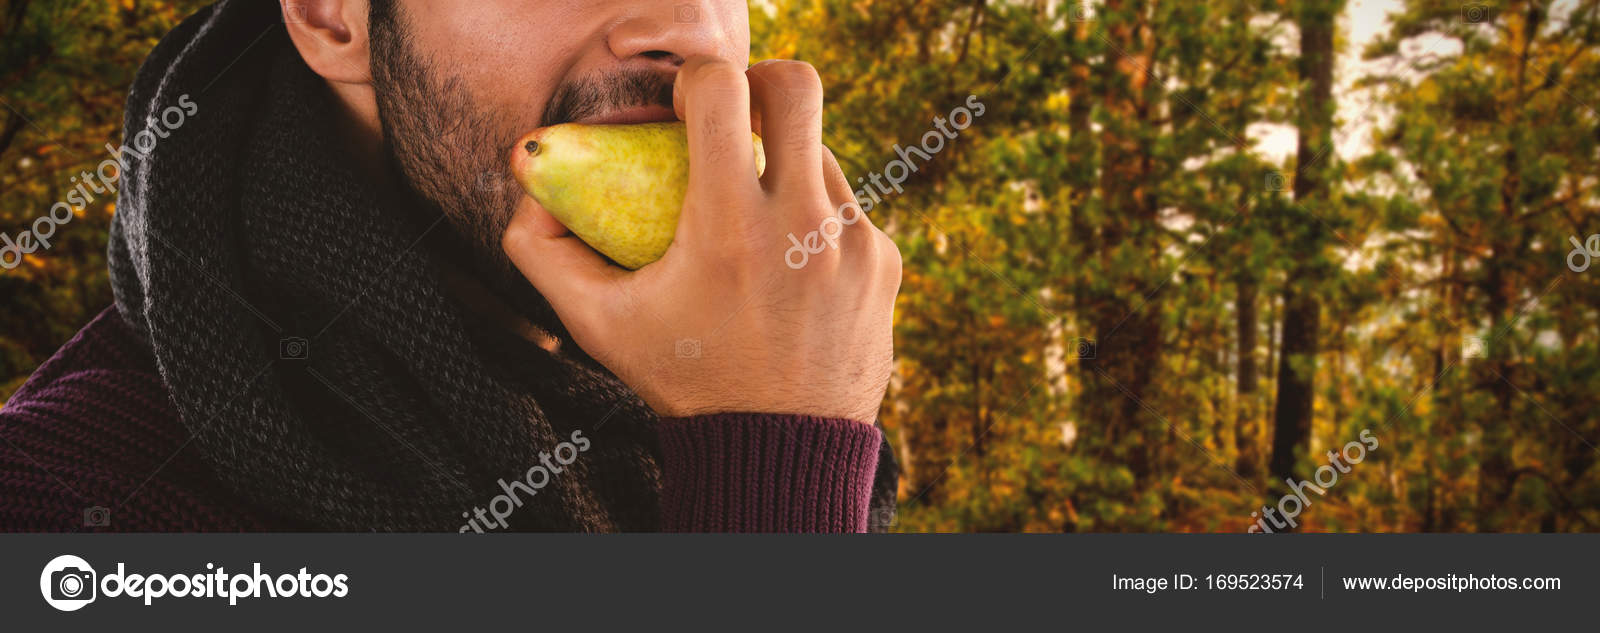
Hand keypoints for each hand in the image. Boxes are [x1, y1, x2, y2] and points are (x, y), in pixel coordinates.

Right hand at [502, 57, 899, 422]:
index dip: (697, 80)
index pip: (722, 90)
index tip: (685, 108)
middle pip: (796, 86)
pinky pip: (848, 207)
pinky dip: (814, 218)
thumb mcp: (598, 325)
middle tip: (734, 117)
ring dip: (785, 164)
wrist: (777, 453)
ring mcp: (854, 241)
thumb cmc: (681, 381)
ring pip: (822, 152)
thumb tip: (526, 190)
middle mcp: (803, 224)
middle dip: (759, 85)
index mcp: (729, 228)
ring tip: (753, 213)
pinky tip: (788, 266)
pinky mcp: (884, 263)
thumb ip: (543, 253)